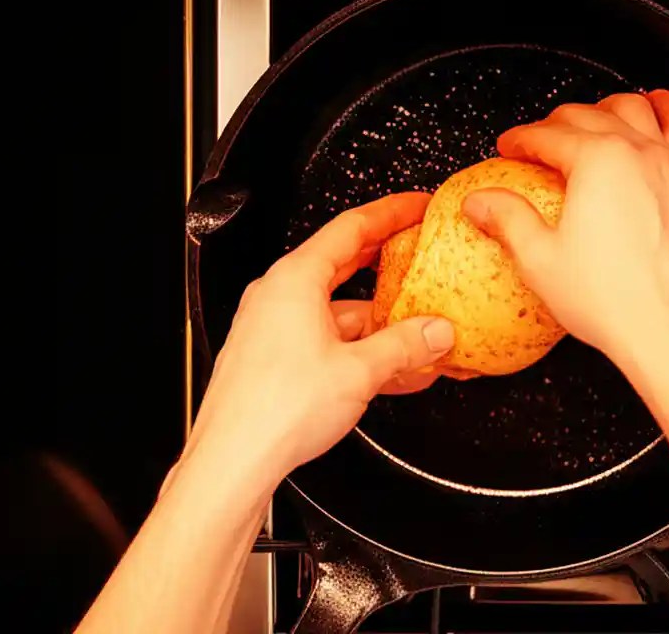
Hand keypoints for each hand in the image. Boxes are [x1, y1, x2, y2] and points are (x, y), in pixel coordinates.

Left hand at [185, 193, 455, 480]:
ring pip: (337, 311)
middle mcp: (278, 297)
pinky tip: (391, 369)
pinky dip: (359, 348)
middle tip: (420, 254)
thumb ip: (405, 345)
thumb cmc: (274, 411)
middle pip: (343, 265)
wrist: (234, 461)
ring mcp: (273, 328)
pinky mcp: (273, 359)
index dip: (391, 212)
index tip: (416, 206)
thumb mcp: (360, 371)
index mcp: (294, 280)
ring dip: (379, 321)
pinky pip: (325, 340)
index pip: (351, 227)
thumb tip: (434, 331)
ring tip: (420, 335)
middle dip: (387, 264)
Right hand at [462, 92, 668, 393]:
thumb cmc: (614, 300)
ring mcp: (668, 165)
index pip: (546, 135)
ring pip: (638, 107)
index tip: (509, 148)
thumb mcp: (540, 260)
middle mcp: (636, 152)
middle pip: (587, 114)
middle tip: (536, 141)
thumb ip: (507, 220)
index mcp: (596, 161)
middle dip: (554, 122)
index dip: (520, 139)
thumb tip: (482, 202)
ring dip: (606, 105)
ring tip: (590, 116)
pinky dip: (667, 109)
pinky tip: (659, 109)